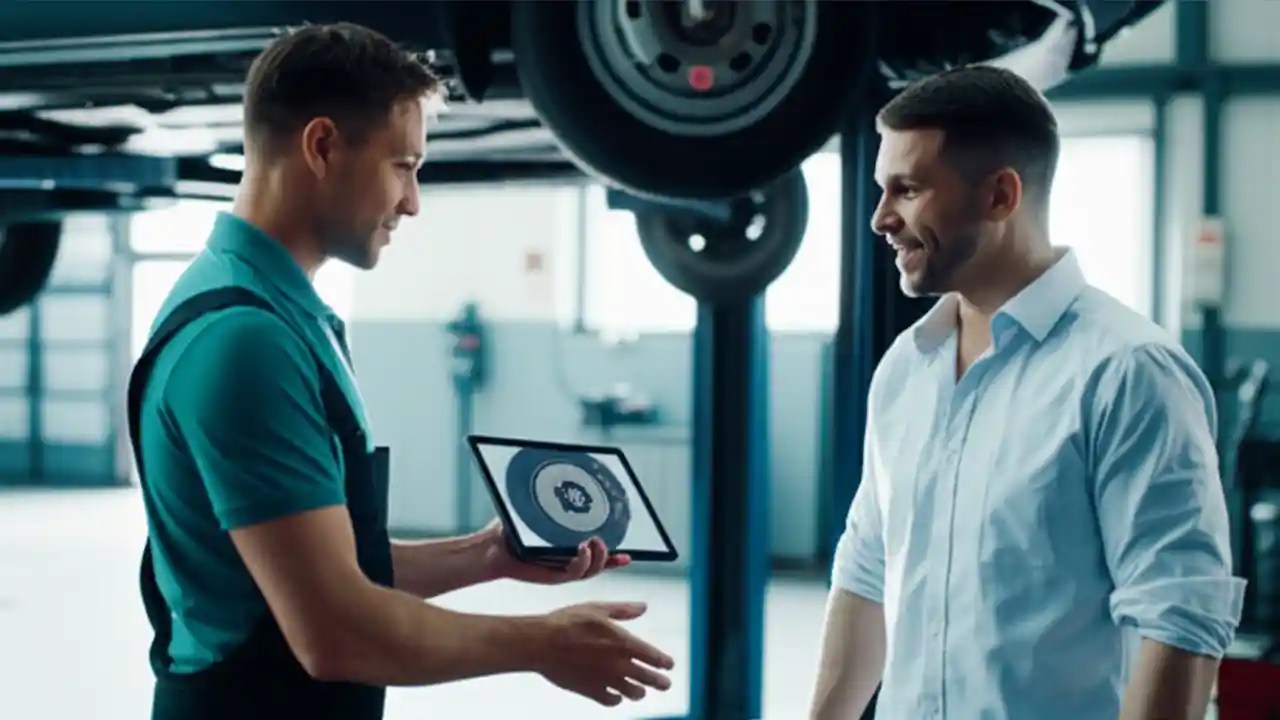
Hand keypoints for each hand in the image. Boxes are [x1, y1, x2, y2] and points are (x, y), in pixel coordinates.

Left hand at [479, 519, 630, 583]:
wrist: (489, 547)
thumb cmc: (509, 529)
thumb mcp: (535, 513)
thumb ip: (550, 504)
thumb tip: (561, 481)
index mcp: (566, 550)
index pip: (595, 555)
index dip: (613, 557)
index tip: (628, 554)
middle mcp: (566, 563)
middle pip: (598, 565)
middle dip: (612, 558)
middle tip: (611, 544)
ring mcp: (560, 570)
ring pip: (590, 571)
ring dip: (600, 558)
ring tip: (597, 542)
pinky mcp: (551, 576)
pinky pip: (573, 573)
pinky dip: (582, 562)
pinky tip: (582, 549)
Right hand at [534, 602, 673, 706]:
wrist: (543, 643)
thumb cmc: (568, 622)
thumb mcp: (598, 609)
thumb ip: (623, 610)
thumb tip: (643, 607)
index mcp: (624, 643)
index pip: (654, 657)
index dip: (664, 662)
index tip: (669, 665)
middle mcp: (620, 664)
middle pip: (649, 679)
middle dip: (660, 682)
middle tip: (664, 684)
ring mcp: (606, 680)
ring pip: (633, 693)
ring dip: (639, 691)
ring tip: (640, 690)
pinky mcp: (591, 691)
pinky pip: (612, 701)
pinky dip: (616, 699)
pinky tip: (616, 695)